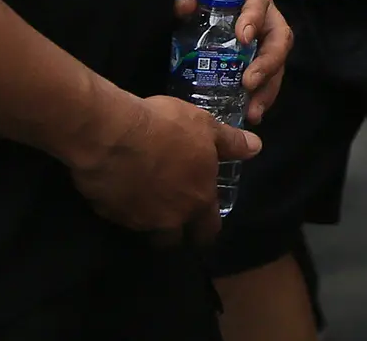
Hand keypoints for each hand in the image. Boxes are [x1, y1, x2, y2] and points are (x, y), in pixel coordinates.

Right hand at [66, 90, 257, 241]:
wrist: (111, 135)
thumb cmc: (166, 127)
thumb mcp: (205, 126)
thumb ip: (231, 142)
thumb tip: (256, 148)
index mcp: (199, 199)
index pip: (208, 229)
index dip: (206, 228)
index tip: (202, 224)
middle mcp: (171, 217)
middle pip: (177, 241)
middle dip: (179, 235)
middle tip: (174, 221)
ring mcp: (139, 220)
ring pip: (148, 232)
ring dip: (150, 223)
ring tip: (147, 204)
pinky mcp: (110, 215)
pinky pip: (121, 218)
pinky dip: (124, 209)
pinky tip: (121, 191)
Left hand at [176, 0, 290, 124]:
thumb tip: (184, 8)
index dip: (255, 18)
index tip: (244, 38)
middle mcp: (263, 4)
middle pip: (278, 36)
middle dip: (269, 63)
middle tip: (250, 84)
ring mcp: (259, 28)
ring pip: (275, 58)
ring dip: (268, 86)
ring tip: (253, 112)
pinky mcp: (248, 46)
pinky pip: (260, 68)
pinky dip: (258, 91)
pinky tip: (246, 111)